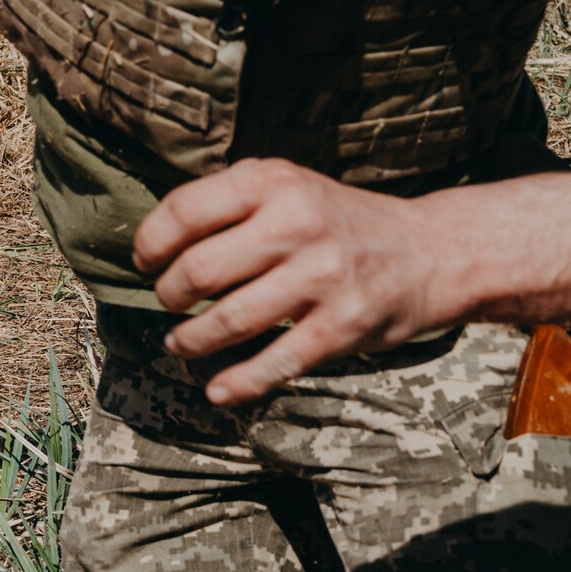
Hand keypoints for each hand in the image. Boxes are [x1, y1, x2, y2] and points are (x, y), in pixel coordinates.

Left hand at [133, 158, 454, 405]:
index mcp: (273, 182)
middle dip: (168, 295)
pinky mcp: (341, 326)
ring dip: (191, 340)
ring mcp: (321, 278)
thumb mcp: (287, 185)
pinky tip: (217, 390)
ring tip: (179, 343)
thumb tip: (155, 240)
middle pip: (199, 270)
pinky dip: (239, 383)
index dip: (150, 243)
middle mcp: (296, 225)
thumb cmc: (335, 219)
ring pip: (229, 320)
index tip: (143, 262)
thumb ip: (230, 202)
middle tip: (167, 303)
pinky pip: (276, 362)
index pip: (185, 210)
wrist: (427, 252)